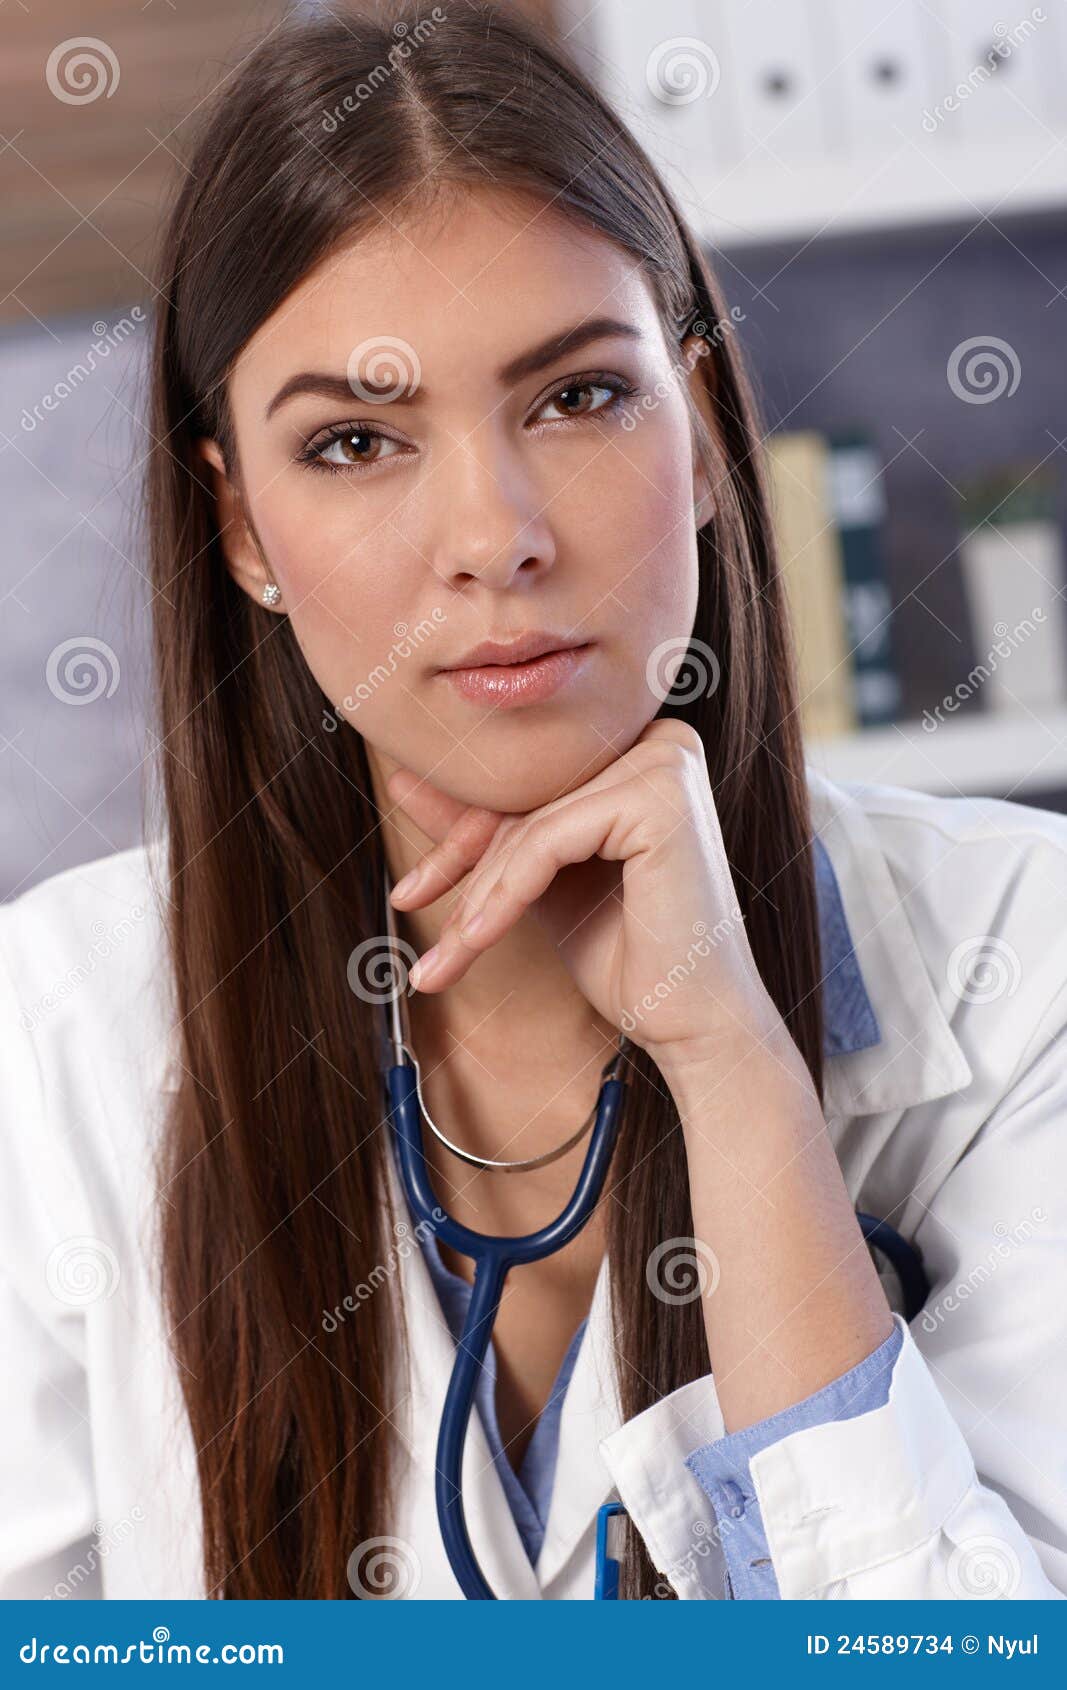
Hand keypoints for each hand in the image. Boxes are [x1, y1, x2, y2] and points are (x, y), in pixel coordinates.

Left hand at [385, 719, 786, 1072]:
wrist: (692, 1022)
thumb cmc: (629, 955)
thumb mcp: (538, 881)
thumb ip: (482, 828)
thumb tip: (401, 777)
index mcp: (640, 746)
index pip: (528, 782)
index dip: (463, 835)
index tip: (410, 879)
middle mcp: (660, 738)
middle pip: (524, 797)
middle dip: (462, 862)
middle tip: (408, 903)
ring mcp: (666, 760)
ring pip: (529, 822)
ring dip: (479, 893)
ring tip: (446, 954)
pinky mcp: (659, 796)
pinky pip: (548, 840)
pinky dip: (504, 895)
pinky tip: (477, 941)